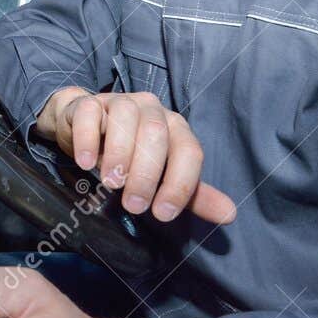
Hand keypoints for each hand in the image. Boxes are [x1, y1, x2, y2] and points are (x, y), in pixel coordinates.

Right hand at [35, 86, 236, 223]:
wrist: (86, 129)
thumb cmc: (130, 155)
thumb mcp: (163, 176)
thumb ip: (191, 193)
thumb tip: (230, 215)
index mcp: (175, 127)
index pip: (189, 151)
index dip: (180, 184)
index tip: (162, 214)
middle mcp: (152, 110)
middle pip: (156, 135)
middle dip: (146, 174)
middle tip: (133, 206)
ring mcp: (120, 102)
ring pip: (125, 118)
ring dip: (119, 154)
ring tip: (110, 183)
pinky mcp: (89, 104)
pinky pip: (90, 113)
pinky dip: (88, 138)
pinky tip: (87, 162)